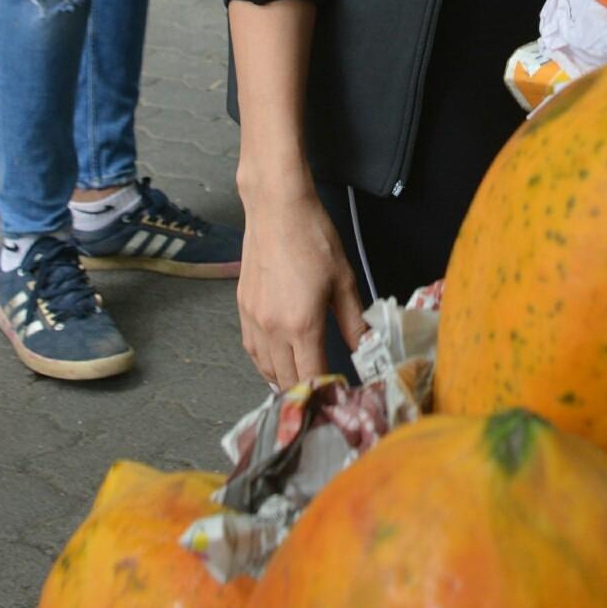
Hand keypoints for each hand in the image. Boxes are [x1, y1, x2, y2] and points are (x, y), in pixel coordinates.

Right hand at [234, 184, 365, 387]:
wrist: (277, 208)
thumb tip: (364, 346)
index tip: (338, 399)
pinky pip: (252, 348)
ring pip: (265, 367)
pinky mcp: (242, 307)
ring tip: (300, 386)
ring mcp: (253, 319)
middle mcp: (272, 328)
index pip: (311, 376)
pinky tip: (277, 360)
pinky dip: (265, 362)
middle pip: (285, 378)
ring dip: (282, 380)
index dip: (325, 393)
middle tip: (321, 397)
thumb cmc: (313, 238)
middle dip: (304, 392)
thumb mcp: (343, 281)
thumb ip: (353, 320)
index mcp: (301, 325)